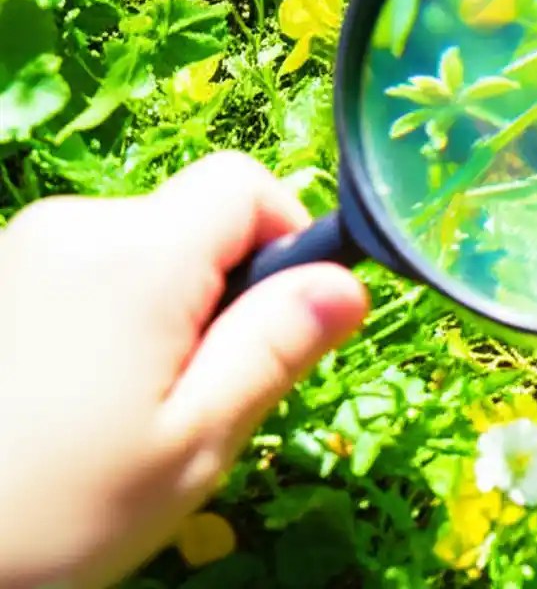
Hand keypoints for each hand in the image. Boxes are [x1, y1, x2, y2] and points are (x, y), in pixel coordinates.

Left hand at [0, 151, 368, 587]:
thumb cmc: (63, 510)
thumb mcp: (196, 442)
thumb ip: (275, 348)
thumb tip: (347, 282)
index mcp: (136, 257)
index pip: (244, 183)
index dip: (287, 235)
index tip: (285, 318)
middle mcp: (72, 228)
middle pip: (194, 220)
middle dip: (223, 290)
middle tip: (202, 393)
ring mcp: (19, 250)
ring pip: (142, 250)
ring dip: (166, 310)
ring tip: (132, 409)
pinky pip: (87, 273)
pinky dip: (111, 319)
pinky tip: (80, 401)